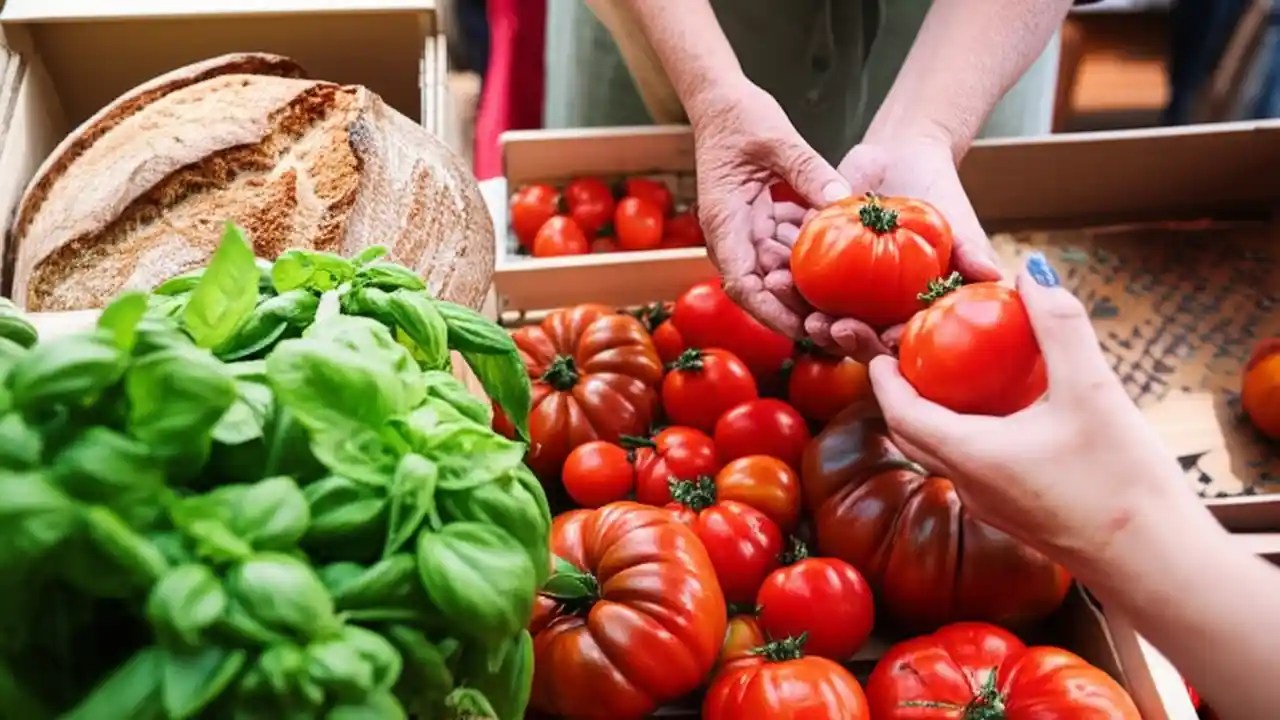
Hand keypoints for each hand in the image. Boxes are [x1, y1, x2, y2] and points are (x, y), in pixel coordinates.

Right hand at [689, 79, 848, 337]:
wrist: (721, 102)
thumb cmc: (739, 117)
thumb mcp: (777, 138)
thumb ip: (808, 170)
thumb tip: (844, 201)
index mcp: (724, 221)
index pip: (742, 284)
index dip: (771, 311)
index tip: (804, 326)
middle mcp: (733, 235)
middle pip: (765, 287)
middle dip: (800, 305)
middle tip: (843, 320)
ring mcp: (748, 231)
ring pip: (781, 270)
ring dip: (811, 281)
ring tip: (851, 296)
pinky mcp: (763, 223)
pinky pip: (790, 247)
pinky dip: (814, 252)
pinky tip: (845, 253)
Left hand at [774, 140, 1003, 359]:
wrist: (899, 155)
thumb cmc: (939, 193)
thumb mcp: (956, 221)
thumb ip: (970, 251)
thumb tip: (997, 276)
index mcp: (902, 315)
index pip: (892, 343)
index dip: (885, 345)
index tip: (881, 336)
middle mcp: (866, 311)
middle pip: (846, 336)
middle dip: (831, 333)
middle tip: (818, 323)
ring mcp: (836, 292)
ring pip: (811, 308)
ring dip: (793, 301)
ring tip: (779, 285)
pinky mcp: (811, 267)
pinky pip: (791, 272)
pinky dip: (779, 266)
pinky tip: (768, 260)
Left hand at [866, 252, 1196, 577]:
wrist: (1159, 566)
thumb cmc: (1122, 483)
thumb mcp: (1091, 391)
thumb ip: (1059, 328)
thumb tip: (1031, 271)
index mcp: (970, 456)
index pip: (900, 414)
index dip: (883, 379)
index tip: (877, 346)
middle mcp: (970, 485)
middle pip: (914, 434)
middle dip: (902, 393)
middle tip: (907, 353)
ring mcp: (993, 505)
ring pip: (945, 452)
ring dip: (937, 414)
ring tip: (951, 373)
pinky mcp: (1020, 514)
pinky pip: (976, 465)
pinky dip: (970, 431)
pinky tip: (1004, 410)